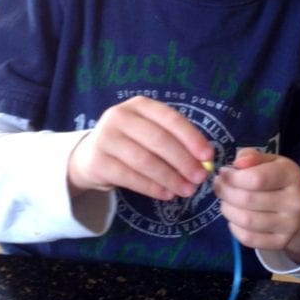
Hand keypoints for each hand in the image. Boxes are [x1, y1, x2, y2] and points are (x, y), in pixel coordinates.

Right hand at [68, 96, 213, 200]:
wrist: (91, 156)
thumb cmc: (131, 142)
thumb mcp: (150, 132)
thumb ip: (175, 141)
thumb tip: (204, 161)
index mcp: (139, 105)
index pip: (170, 119)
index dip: (192, 138)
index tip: (208, 156)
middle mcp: (119, 116)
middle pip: (159, 140)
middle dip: (183, 161)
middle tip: (200, 178)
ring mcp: (105, 138)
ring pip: (145, 161)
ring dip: (170, 178)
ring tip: (187, 190)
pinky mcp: (98, 162)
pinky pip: (130, 177)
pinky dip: (152, 188)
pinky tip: (167, 194)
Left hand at [214, 148, 299, 260]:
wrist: (299, 207)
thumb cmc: (277, 179)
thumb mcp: (268, 161)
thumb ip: (251, 157)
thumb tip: (238, 163)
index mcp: (291, 176)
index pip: (256, 179)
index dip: (232, 177)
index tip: (223, 173)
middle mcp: (295, 202)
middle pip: (247, 200)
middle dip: (225, 192)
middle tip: (219, 186)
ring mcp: (289, 225)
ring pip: (246, 220)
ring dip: (227, 209)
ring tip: (226, 201)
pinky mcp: (281, 242)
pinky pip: (248, 238)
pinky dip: (234, 227)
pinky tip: (235, 217)